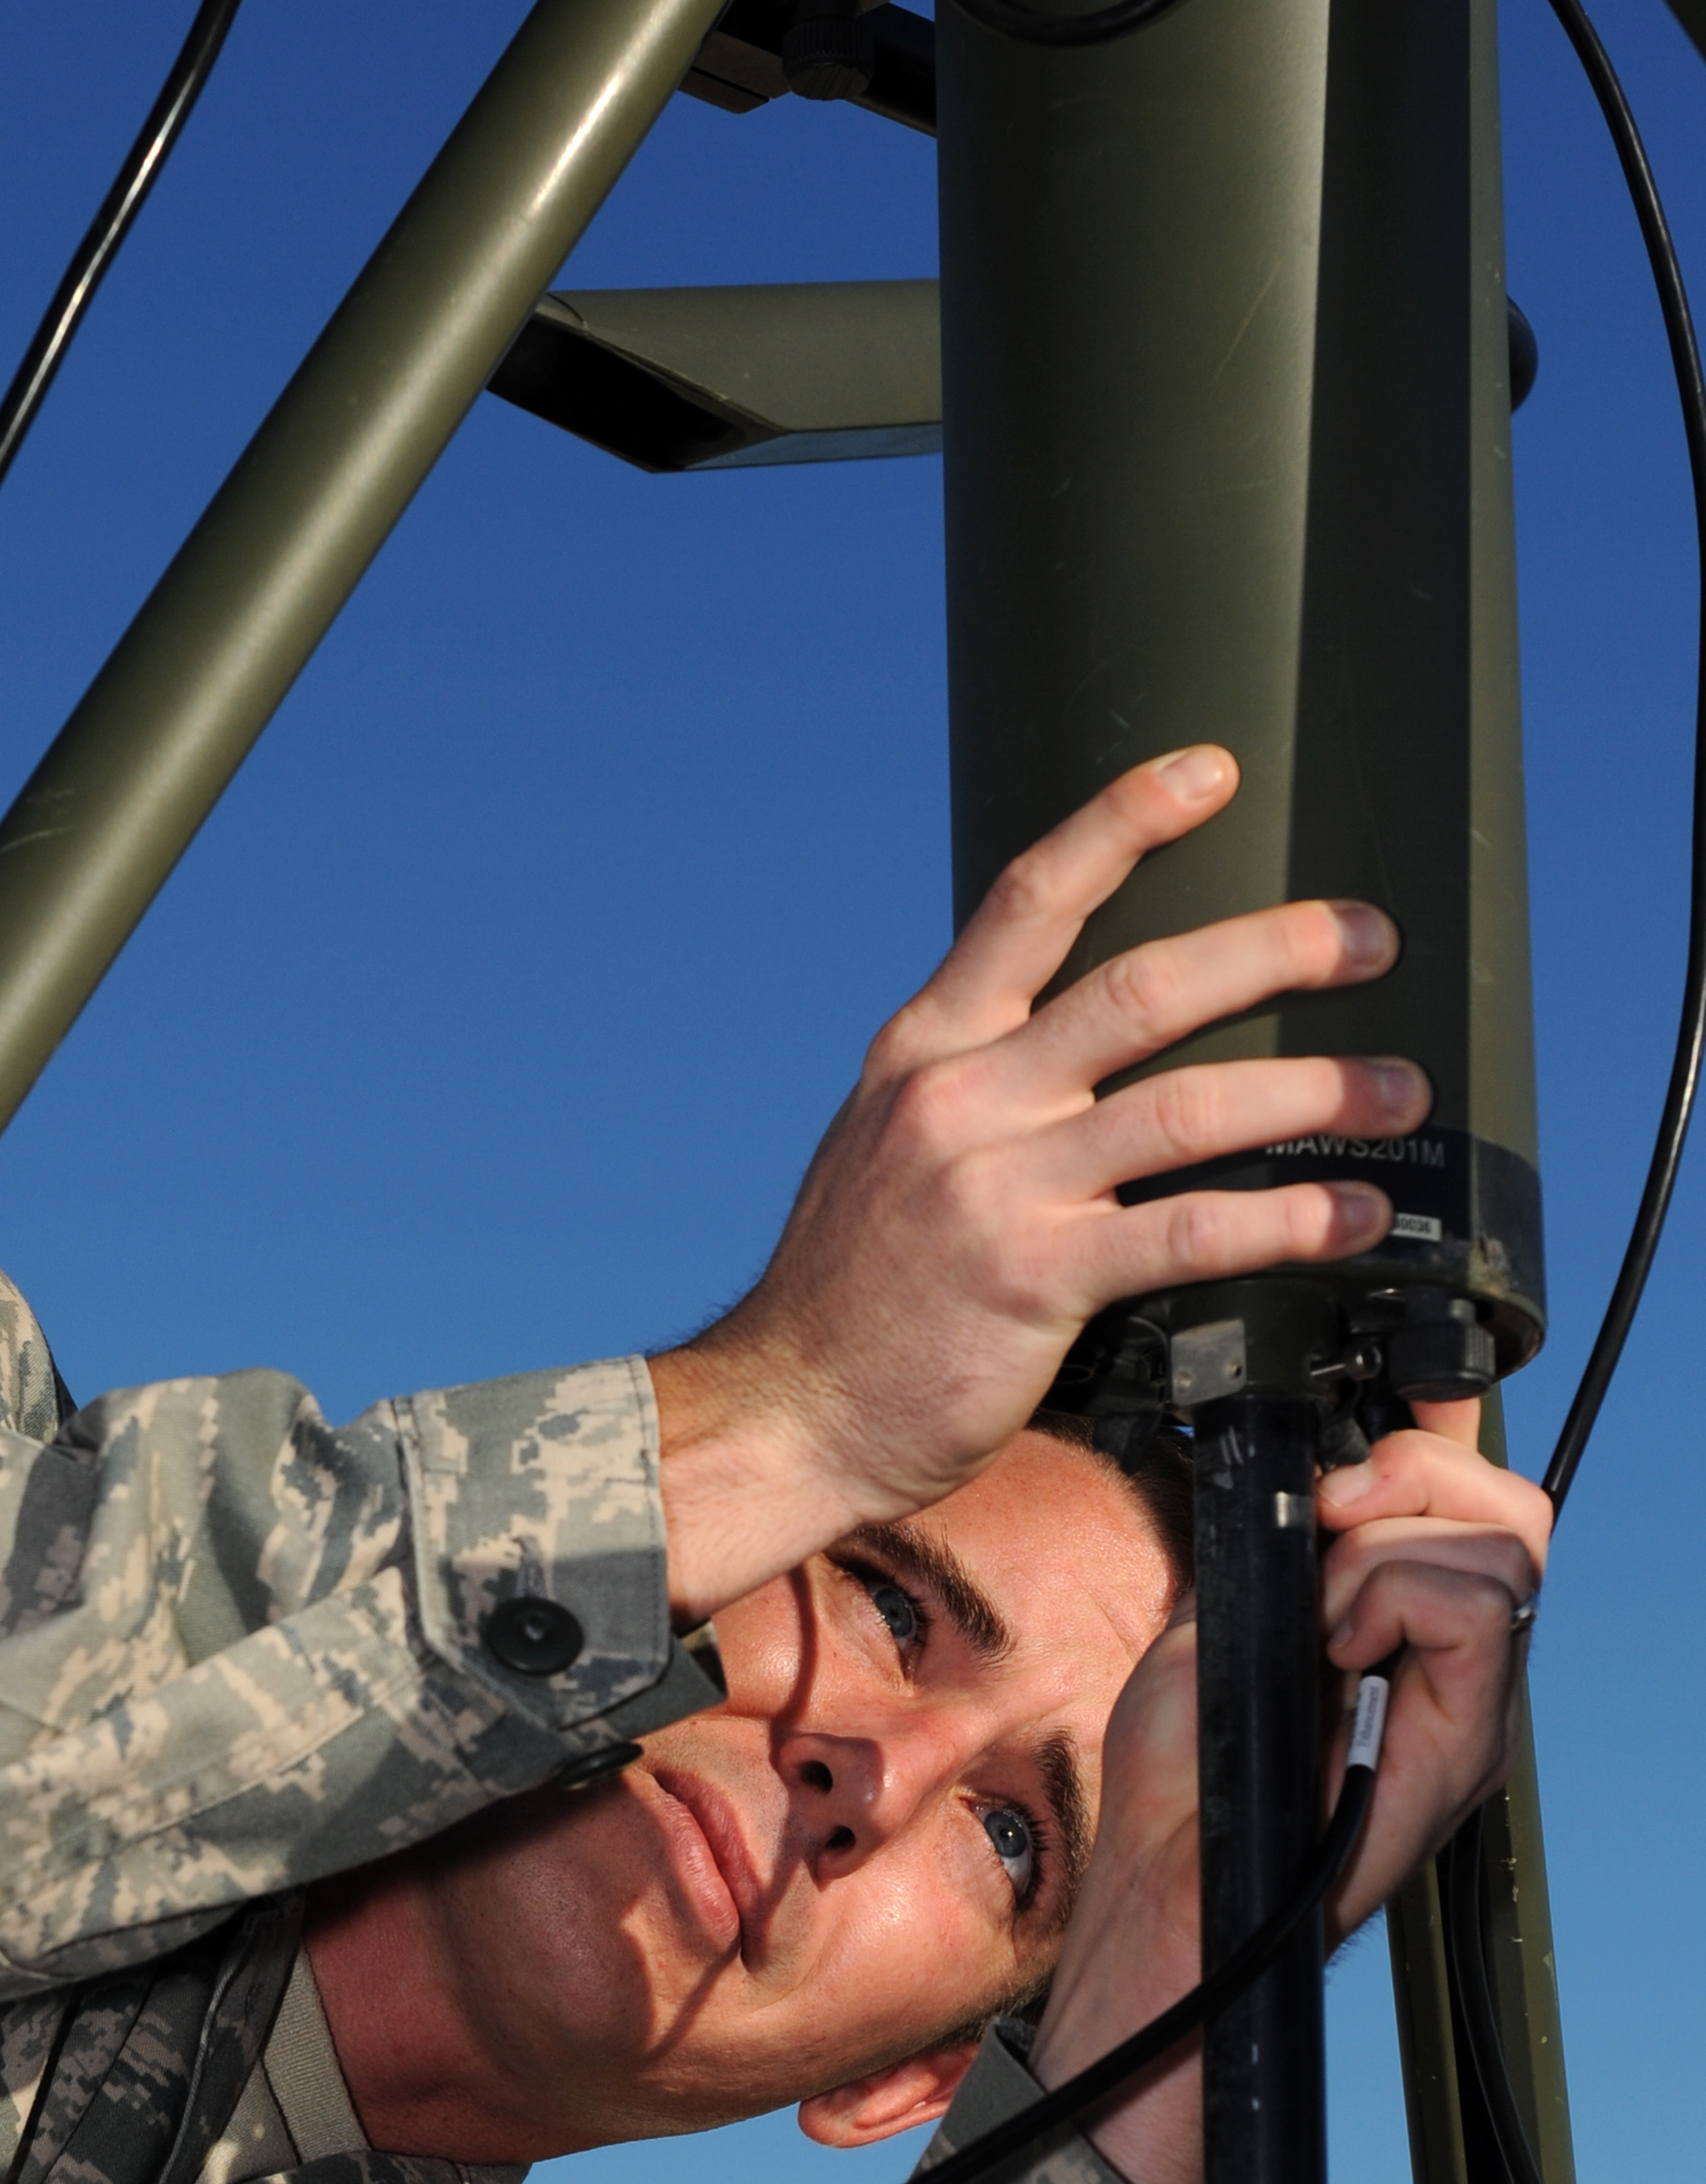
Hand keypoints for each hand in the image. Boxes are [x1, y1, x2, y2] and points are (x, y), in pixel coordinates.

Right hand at [648, 748, 1426, 1621]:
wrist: (787, 1409)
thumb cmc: (849, 1295)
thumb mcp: (885, 1151)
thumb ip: (973, 1090)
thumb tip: (1067, 1051)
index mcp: (925, 1051)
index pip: (1029, 901)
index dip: (1122, 825)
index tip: (1206, 774)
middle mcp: (962, 1097)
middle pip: (1142, 987)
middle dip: (1275, 949)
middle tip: (1372, 937)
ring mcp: (998, 1187)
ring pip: (1187, 1106)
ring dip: (1314, 1090)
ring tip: (1397, 1092)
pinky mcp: (1036, 1280)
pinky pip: (1188, 1234)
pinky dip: (1286, 1219)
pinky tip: (1350, 1213)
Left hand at [1028, 1413, 1546, 2183]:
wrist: (1170, 1887)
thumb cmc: (1183, 1782)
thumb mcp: (1215, 1627)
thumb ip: (1276, 1551)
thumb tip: (1310, 1479)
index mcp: (1400, 1630)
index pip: (1472, 1502)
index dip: (1424, 1449)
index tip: (1332, 1474)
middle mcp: (1455, 1667)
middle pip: (1509, 1510)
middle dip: (1410, 1479)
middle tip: (1326, 1525)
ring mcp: (1470, 1707)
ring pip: (1499, 1551)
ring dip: (1381, 1558)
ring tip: (1316, 1624)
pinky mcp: (1466, 1745)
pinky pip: (1474, 1614)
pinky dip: (1391, 1600)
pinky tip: (1334, 1651)